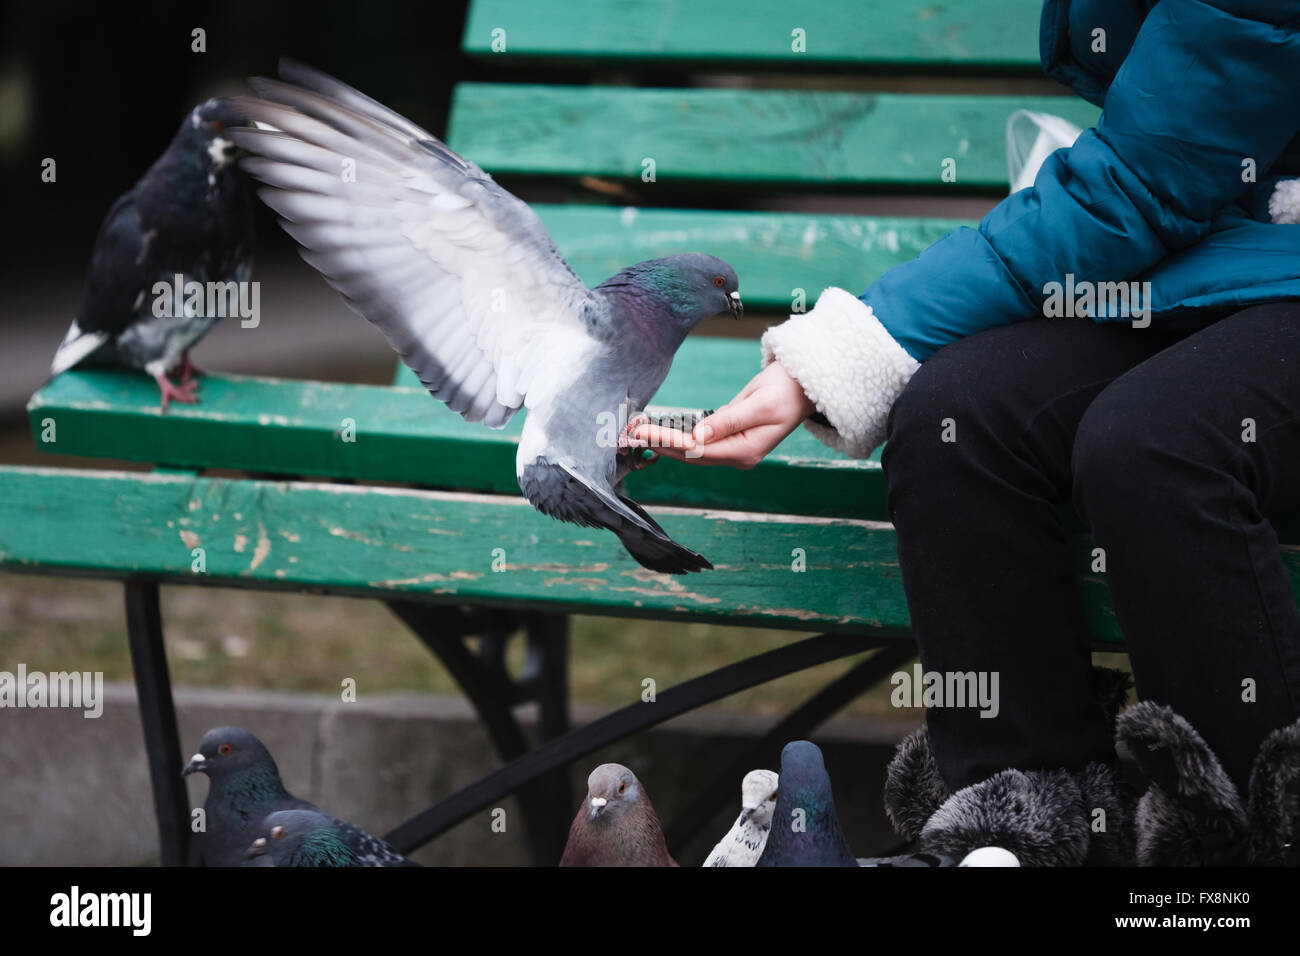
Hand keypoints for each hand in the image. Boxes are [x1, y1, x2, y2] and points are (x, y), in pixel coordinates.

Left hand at [632, 362, 815, 467]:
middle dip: (661, 444)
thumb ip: (729, 420)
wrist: (804, 386)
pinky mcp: (730, 438)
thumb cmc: (786, 390)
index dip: (669, 441)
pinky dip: (678, 436)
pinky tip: (660, 431)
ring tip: (639, 432)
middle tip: (632, 432)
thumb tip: (698, 435)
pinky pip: (699, 442)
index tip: (645, 432)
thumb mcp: (758, 402)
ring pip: (693, 450)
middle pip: (691, 454)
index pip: (698, 450)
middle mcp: (739, 456)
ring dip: (666, 442)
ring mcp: (734, 449)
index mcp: (746, 450)